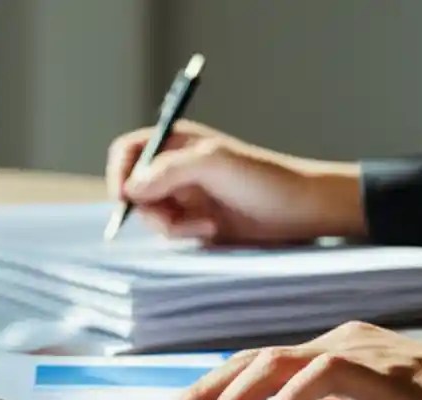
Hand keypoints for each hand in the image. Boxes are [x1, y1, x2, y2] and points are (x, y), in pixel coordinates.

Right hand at [106, 120, 366, 243]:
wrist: (302, 210)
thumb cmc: (265, 179)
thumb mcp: (215, 164)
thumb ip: (168, 170)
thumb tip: (131, 189)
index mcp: (177, 142)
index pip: (127, 151)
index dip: (119, 172)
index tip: (126, 198)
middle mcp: (175, 167)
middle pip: (133, 189)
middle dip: (150, 208)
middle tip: (174, 219)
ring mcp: (184, 195)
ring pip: (150, 215)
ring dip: (172, 226)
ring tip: (205, 227)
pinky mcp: (194, 221)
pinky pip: (169, 232)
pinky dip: (183, 235)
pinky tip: (211, 231)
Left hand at [155, 321, 421, 399]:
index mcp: (326, 355)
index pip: (252, 368)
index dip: (209, 390)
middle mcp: (334, 346)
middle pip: (250, 361)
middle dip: (201, 392)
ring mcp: (356, 354)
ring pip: (276, 364)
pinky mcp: (382, 373)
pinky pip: (326, 375)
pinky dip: (293, 397)